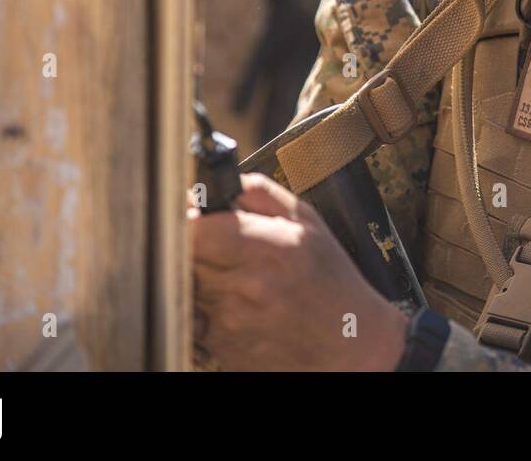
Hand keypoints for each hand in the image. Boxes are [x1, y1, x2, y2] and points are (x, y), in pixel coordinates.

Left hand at [190, 173, 407, 370]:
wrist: (348, 343)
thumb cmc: (330, 280)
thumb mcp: (306, 222)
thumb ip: (258, 193)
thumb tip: (215, 183)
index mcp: (266, 248)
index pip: (193, 229)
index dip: (187, 220)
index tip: (193, 218)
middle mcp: (244, 287)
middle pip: (182, 257)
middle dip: (192, 247)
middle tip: (213, 245)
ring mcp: (230, 322)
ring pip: (186, 288)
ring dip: (198, 278)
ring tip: (231, 276)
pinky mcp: (222, 348)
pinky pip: (196, 319)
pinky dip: (207, 309)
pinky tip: (237, 304)